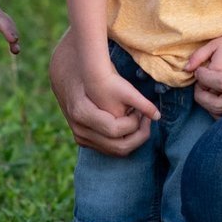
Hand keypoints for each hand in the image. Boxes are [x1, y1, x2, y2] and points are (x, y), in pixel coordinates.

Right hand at [48, 31, 157, 155]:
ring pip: (115, 151)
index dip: (135, 122)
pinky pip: (109, 148)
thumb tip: (157, 115)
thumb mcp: (112, 79)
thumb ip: (135, 97)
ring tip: (139, 119)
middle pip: (118, 147)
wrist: (64, 70)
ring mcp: (80, 136)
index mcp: (82, 113)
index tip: (142, 110)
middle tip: (146, 118)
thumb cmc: (90, 70)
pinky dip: (123, 140)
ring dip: (133, 138)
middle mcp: (79, 128)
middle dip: (139, 134)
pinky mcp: (83, 138)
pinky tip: (129, 123)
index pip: (115, 130)